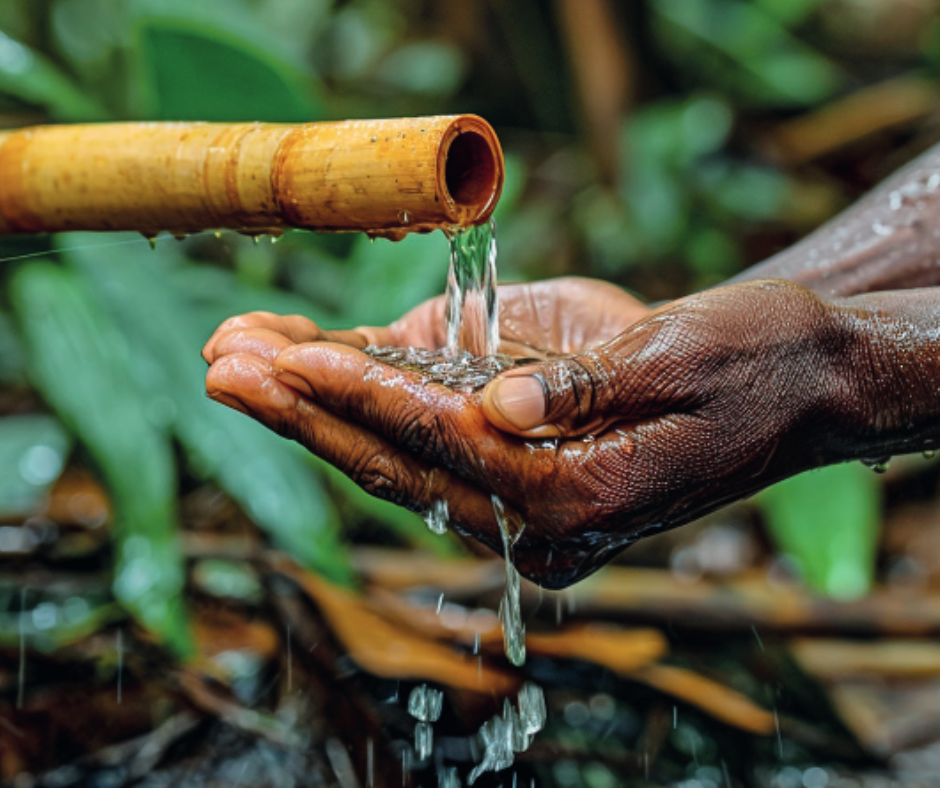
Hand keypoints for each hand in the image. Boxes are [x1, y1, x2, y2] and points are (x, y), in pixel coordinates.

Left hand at [204, 278, 846, 587]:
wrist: (794, 374)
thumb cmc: (753, 363)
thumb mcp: (680, 362)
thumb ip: (584, 391)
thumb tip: (495, 409)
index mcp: (580, 500)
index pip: (447, 446)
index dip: (364, 397)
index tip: (287, 359)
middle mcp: (537, 511)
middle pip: (398, 464)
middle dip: (306, 414)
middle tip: (223, 365)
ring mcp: (522, 488)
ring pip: (398, 454)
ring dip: (316, 406)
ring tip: (236, 354)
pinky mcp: (518, 455)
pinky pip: (427, 433)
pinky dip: (365, 396)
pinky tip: (309, 360)